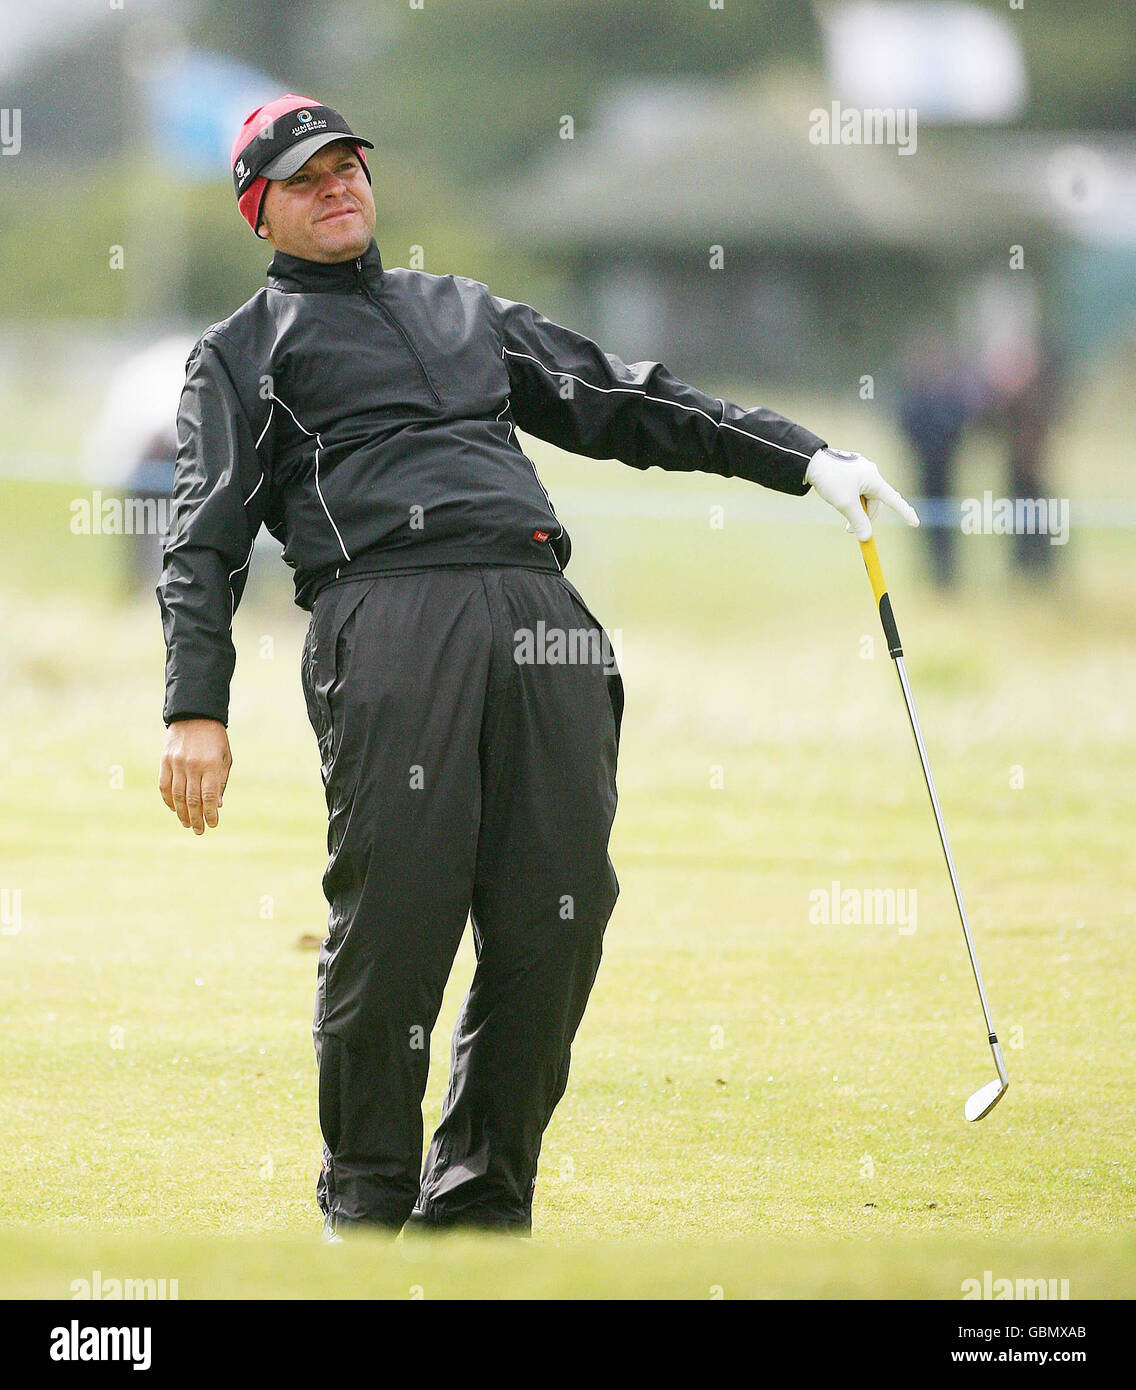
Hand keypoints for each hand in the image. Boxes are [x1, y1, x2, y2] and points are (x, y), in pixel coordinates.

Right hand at [159, 719, 231, 834]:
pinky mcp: (165, 761)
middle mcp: (193, 765)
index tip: (213, 825)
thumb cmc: (215, 739)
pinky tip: (174, 809)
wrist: (195, 716)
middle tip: (199, 830)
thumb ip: (220, 782)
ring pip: (177, 795)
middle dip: (196, 818)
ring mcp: (177, 763)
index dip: (210, 813)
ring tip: (187, 823)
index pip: (209, 796)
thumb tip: (217, 806)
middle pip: (192, 799)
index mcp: (211, 765)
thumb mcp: (224, 758)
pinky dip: (168, 800)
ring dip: (181, 813)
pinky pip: (164, 786)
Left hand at [805, 447, 919, 539]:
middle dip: (864, 517)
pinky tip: (840, 499)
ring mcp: (861, 471)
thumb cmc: (830, 480)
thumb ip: (858, 521)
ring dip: (857, 510)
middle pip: (875, 502)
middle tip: (848, 530)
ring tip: (841, 512)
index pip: (894, 500)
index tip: (915, 523)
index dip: (905, 513)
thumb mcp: (844, 504)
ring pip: (865, 497)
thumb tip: (867, 537)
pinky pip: (857, 490)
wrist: (810, 462)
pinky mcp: (851, 471)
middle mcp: (871, 473)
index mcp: (874, 479)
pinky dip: (852, 500)